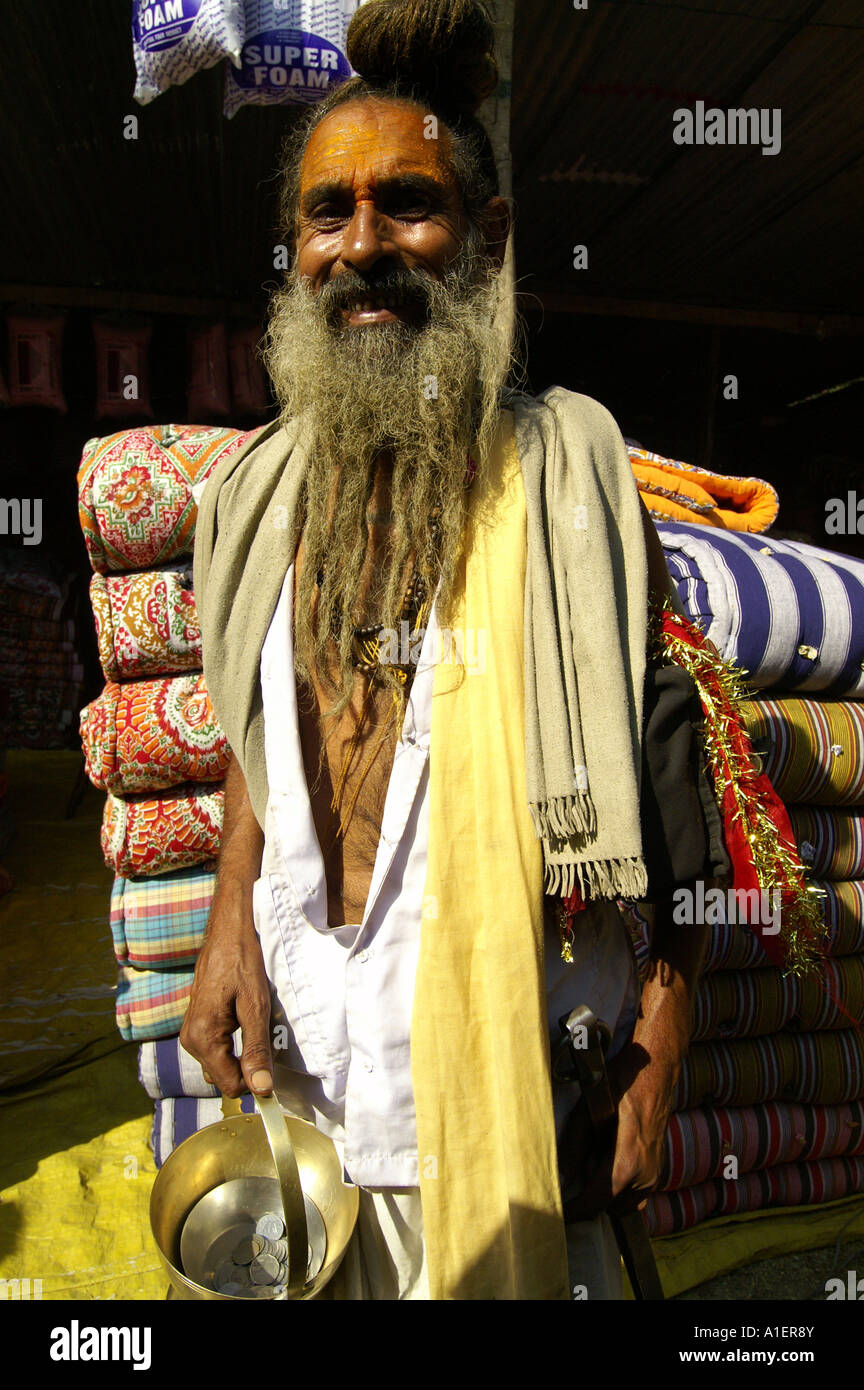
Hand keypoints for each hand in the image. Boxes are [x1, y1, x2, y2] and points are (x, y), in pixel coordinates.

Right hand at [179, 887, 273, 1099]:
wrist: (227, 933)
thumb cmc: (242, 964)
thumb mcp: (255, 1007)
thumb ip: (256, 1050)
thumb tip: (262, 1089)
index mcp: (202, 1038)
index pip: (230, 1085)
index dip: (254, 1081)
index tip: (274, 1066)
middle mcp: (190, 1040)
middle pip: (224, 1078)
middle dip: (247, 1066)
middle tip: (265, 1036)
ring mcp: (190, 1034)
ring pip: (220, 1066)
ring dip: (241, 1055)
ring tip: (254, 1024)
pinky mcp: (196, 1026)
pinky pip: (216, 1051)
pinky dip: (233, 1046)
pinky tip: (243, 1021)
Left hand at [559, 1042, 672, 1220]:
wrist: (655, 1070)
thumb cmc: (621, 1084)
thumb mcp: (589, 1112)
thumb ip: (574, 1147)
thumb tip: (561, 1176)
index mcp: (628, 1163)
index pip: (596, 1201)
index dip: (575, 1210)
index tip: (558, 1213)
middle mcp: (646, 1174)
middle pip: (610, 1207)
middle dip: (589, 1199)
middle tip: (571, 1179)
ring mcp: (655, 1173)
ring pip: (625, 1204)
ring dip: (605, 1195)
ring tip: (590, 1167)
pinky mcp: (658, 1168)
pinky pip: (636, 1193)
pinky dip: (620, 1188)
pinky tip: (606, 1163)